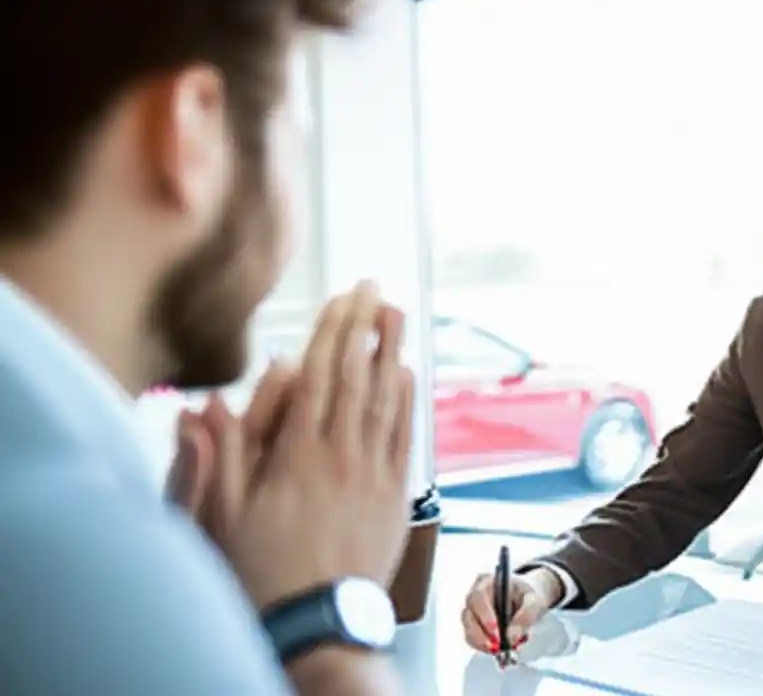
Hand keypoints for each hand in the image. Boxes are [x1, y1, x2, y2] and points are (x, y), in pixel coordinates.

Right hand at [168, 281, 415, 607]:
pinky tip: (408, 376)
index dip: (332, 331)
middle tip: (374, 287)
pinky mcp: (395, 494)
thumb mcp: (224, 515)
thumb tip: (208, 403)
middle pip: (357, 376)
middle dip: (365, 326)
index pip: (318, 375)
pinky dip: (407, 401)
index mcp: (298, 453)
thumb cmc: (266, 571)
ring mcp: (373, 472)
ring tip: (397, 315)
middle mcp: (342, 454)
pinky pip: (403, 435)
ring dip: (393, 352)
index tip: (342, 298)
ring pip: (386, 398)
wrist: (319, 621)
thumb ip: (219, 455)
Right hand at [462, 567, 560, 655]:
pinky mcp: (475, 626)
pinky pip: (473, 639)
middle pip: (468, 615)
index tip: (496, 631)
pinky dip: (485, 647)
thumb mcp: (535, 601)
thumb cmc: (529, 594)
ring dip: (482, 644)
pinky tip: (498, 649)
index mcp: (487, 582)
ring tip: (501, 650)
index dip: (484, 615)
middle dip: (481, 635)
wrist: (528, 598)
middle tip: (496, 648)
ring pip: (469, 630)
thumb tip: (511, 638)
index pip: (478, 597)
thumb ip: (525, 617)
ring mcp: (473, 611)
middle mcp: (475, 596)